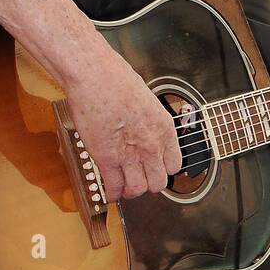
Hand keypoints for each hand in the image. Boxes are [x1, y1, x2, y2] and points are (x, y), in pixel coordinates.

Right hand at [65, 50, 182, 201]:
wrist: (95, 76)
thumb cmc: (117, 79)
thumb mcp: (146, 100)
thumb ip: (148, 121)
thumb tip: (144, 130)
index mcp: (164, 128)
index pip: (174, 165)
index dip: (163, 168)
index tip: (157, 168)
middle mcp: (151, 145)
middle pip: (158, 182)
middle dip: (149, 183)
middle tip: (141, 179)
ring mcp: (129, 154)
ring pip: (137, 189)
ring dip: (131, 190)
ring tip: (125, 187)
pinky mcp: (106, 158)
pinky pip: (113, 186)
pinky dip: (112, 193)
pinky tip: (111, 192)